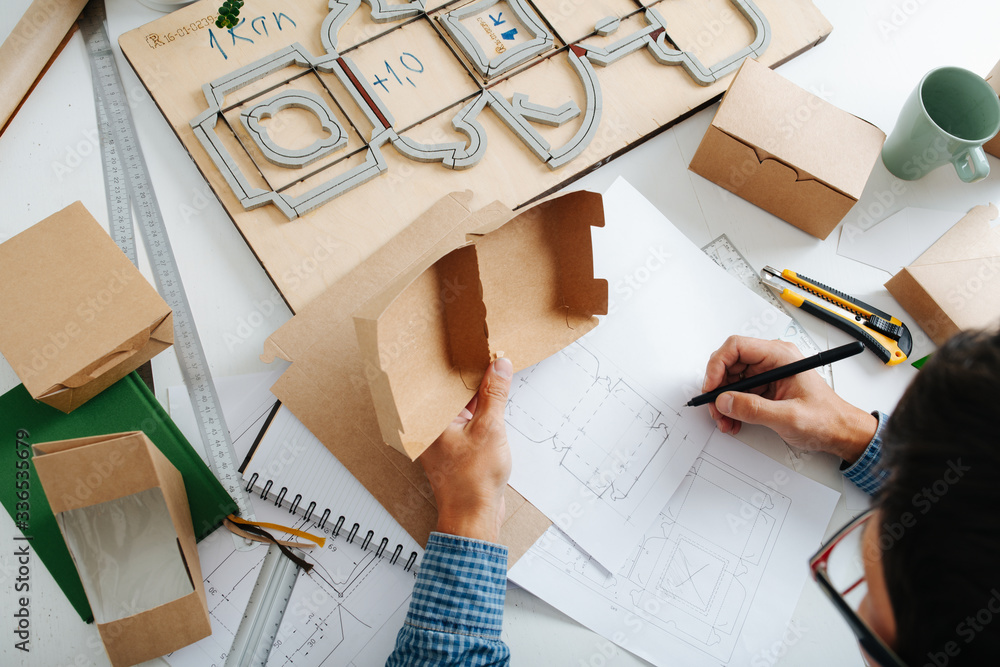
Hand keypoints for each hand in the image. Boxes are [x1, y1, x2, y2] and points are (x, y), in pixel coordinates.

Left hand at [419, 357, 512, 542]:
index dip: (460, 364)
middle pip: (451, 393)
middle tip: (488, 355)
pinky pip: (467, 422)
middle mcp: (430, 428)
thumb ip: (495, 395)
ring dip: (478, 395)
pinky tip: (495, 402)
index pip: (442, 382)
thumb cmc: (472, 483)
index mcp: (428, 421)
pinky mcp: (456, 448)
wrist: (474, 517)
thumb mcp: (490, 429)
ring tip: (495, 374)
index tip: (477, 348)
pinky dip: (480, 412)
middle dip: (471, 377)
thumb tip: (499, 367)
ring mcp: (443, 439)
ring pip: (461, 407)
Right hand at [702, 336, 876, 462]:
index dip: (718, 365)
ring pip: (730, 380)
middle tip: (716, 409)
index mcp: (781, 356)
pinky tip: (734, 421)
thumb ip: (754, 409)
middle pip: (729, 364)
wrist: (840, 432)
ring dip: (723, 401)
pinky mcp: (764, 388)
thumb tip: (725, 401)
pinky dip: (731, 407)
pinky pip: (738, 393)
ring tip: (726, 421)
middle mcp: (772, 361)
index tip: (711, 387)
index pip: (737, 347)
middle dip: (718, 389)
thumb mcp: (789, 417)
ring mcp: (767, 374)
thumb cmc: (826, 419)